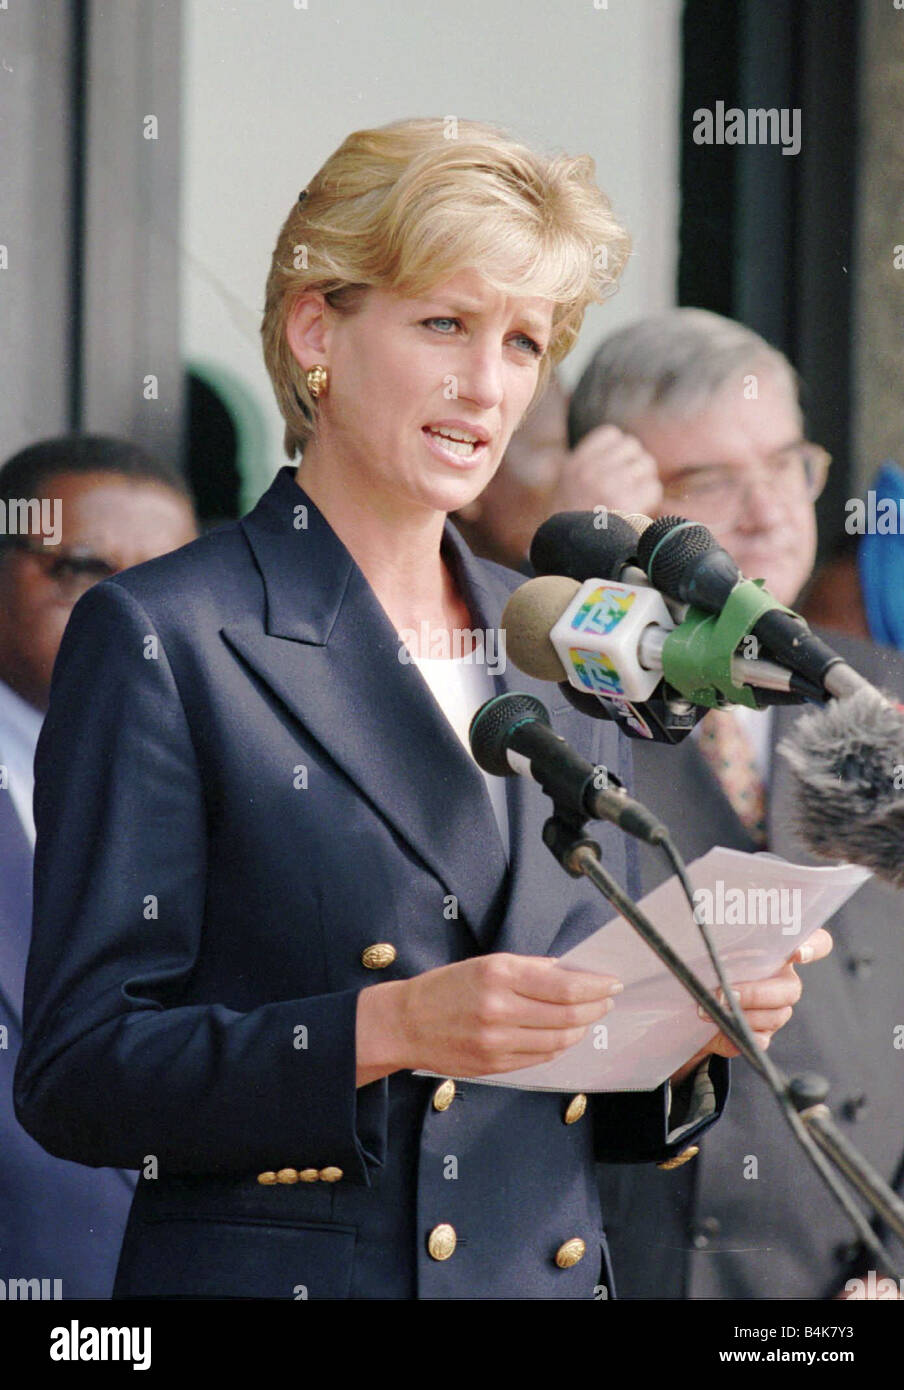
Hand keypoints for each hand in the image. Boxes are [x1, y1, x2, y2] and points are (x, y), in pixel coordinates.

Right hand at [356, 955, 621, 1083]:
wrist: (405, 1024)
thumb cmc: (445, 988)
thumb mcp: (485, 963)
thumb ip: (529, 969)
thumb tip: (568, 973)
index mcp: (498, 975)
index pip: (564, 985)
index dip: (595, 986)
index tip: (611, 983)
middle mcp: (499, 1009)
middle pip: (567, 1014)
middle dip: (594, 1008)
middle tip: (606, 1001)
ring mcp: (497, 1041)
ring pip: (558, 1040)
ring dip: (579, 1029)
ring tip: (587, 1018)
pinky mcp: (495, 1065)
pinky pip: (540, 1057)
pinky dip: (557, 1046)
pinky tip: (562, 1035)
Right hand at [550, 424, 662, 518]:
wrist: (566, 553)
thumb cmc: (572, 522)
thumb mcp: (569, 484)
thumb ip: (592, 464)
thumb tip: (630, 450)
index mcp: (576, 463)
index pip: (612, 435)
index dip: (620, 450)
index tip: (618, 467)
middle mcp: (591, 470)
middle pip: (633, 447)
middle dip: (635, 464)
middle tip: (630, 485)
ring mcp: (608, 486)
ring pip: (646, 464)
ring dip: (645, 480)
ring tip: (634, 497)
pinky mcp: (625, 504)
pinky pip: (653, 488)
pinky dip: (651, 497)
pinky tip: (640, 508)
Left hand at [675, 929, 833, 1076]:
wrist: (693, 999)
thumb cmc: (706, 963)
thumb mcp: (712, 945)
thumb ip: (720, 936)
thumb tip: (709, 929)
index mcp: (778, 950)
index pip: (817, 943)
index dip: (813, 948)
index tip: (797, 954)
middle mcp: (783, 978)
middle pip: (791, 989)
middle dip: (756, 993)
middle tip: (725, 993)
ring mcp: (778, 1008)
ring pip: (777, 1015)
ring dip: (742, 1015)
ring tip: (710, 1009)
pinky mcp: (764, 1033)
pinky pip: (762, 1038)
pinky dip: (741, 1033)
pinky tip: (722, 1026)